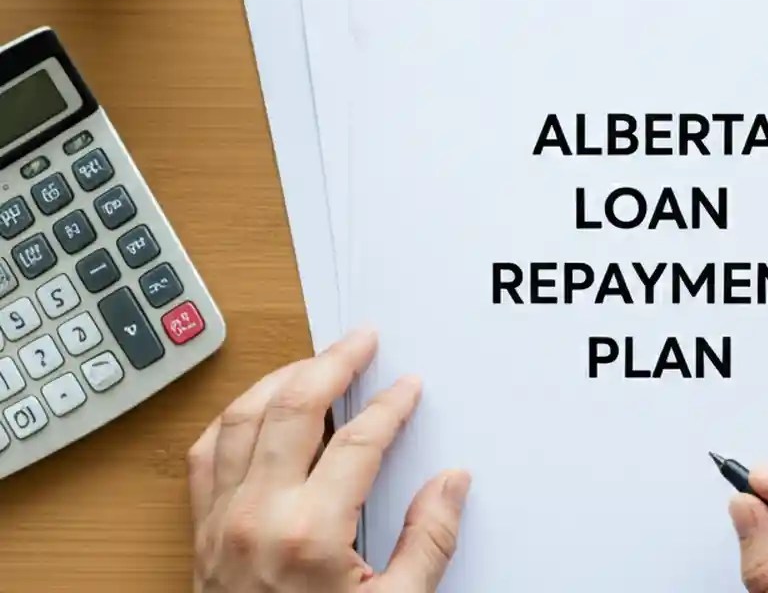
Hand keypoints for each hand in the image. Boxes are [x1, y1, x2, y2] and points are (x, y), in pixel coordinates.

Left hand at [187, 328, 469, 591]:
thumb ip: (429, 543)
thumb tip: (451, 483)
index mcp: (311, 534)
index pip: (357, 440)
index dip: (390, 405)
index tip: (408, 387)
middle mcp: (257, 516)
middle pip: (293, 406)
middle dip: (333, 362)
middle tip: (362, 339)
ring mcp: (221, 520)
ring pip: (242, 417)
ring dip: (281, 377)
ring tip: (315, 360)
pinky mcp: (200, 532)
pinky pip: (205, 452)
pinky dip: (232, 417)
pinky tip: (258, 406)